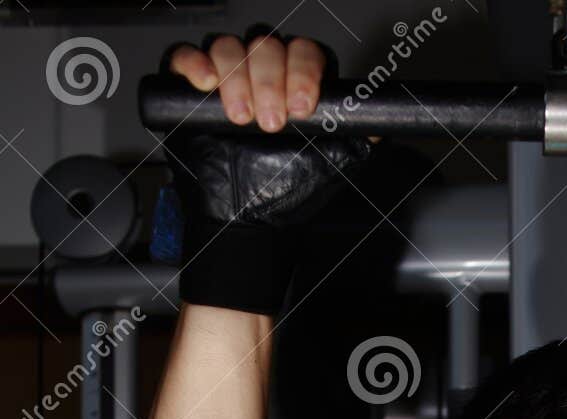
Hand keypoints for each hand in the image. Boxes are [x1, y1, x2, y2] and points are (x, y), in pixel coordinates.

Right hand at [157, 26, 374, 313]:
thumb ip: (355, 138)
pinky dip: (194, 64)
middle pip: (266, 45)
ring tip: (241, 119)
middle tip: (271, 124)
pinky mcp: (189, 89)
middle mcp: (263, 73)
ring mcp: (227, 78)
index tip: (302, 108)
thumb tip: (380, 124)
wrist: (245, 223)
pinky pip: (184, 57)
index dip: (304, 73)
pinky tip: (205, 84)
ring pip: (228, 47)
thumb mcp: (332, 166)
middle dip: (270, 82)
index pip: (304, 52)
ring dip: (237, 79)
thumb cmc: (283, 194)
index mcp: (297, 82)